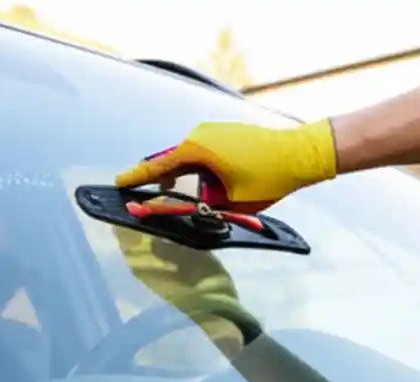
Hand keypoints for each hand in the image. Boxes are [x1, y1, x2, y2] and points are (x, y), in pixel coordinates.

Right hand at [115, 119, 337, 212]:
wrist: (301, 153)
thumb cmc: (270, 177)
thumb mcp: (232, 202)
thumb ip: (205, 208)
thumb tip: (187, 212)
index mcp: (197, 150)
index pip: (158, 168)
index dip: (137, 178)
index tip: (118, 184)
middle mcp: (201, 136)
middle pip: (170, 163)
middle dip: (159, 182)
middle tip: (144, 197)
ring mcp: (213, 132)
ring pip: (187, 159)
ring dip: (182, 177)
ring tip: (176, 195)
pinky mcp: (225, 134)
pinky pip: (202, 153)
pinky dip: (197, 169)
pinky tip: (204, 184)